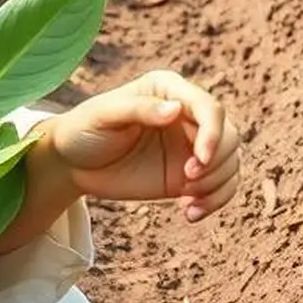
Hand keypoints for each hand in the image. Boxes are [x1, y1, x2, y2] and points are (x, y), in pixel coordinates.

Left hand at [47, 68, 240, 220]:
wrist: (71, 163)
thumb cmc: (83, 130)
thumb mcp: (102, 116)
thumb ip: (137, 109)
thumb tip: (176, 109)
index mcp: (168, 89)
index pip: (209, 108)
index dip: (212, 134)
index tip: (198, 161)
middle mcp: (187, 114)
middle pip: (228, 136)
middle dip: (216, 163)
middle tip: (186, 182)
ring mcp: (191, 145)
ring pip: (230, 162)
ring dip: (217, 185)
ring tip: (187, 202)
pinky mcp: (190, 173)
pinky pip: (221, 185)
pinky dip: (215, 201)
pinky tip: (190, 213)